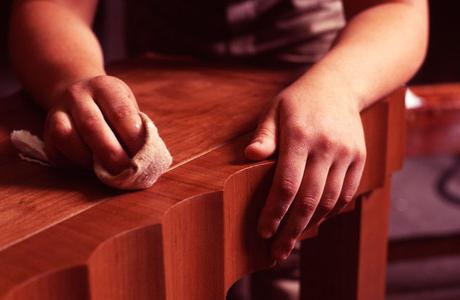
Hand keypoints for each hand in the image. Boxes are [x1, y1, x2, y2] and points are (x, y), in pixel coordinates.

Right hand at [44, 75, 144, 173]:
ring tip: (109, 172)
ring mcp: (57, 112)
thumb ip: (137, 129)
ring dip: (90, 160)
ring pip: (66, 137)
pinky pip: (57, 152)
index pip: (120, 113)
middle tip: (128, 172)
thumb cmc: (114, 109)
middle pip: (91, 125)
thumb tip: (148, 158)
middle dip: (113, 154)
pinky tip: (91, 167)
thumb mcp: (129, 107)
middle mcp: (77, 95)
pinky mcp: (46, 133)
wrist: (79, 94)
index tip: (144, 157)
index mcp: (105, 87)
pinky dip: (75, 164)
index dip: (133, 139)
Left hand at [245, 82, 365, 260]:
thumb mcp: (274, 110)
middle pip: (309, 200)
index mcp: (300, 136)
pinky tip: (313, 222)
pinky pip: (346, 194)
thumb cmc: (298, 101)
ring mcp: (347, 153)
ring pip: (329, 201)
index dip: (273, 213)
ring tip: (292, 242)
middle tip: (276, 253)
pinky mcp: (360, 158)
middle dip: (290, 230)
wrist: (339, 86)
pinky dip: (329, 212)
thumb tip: (250, 156)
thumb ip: (264, 135)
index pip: (286, 184)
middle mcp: (326, 147)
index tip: (263, 233)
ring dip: (310, 226)